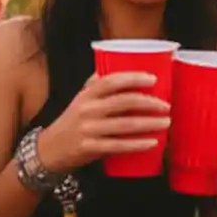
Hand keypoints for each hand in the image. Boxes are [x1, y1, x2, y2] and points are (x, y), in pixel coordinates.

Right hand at [35, 72, 169, 174]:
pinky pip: (119, 146)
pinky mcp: (91, 148)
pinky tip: (152, 142)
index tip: (153, 79)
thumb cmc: (72, 120)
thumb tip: (122, 67)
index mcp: (87, 94)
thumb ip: (98, 84)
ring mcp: (89, 129)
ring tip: (166, 122)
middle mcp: (88, 109)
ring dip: (149, 123)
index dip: (134, 78)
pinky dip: (138, 144)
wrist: (50, 149)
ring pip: (125, 124)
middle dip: (149, 102)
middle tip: (166, 105)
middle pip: (123, 102)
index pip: (112, 80)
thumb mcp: (81, 98)